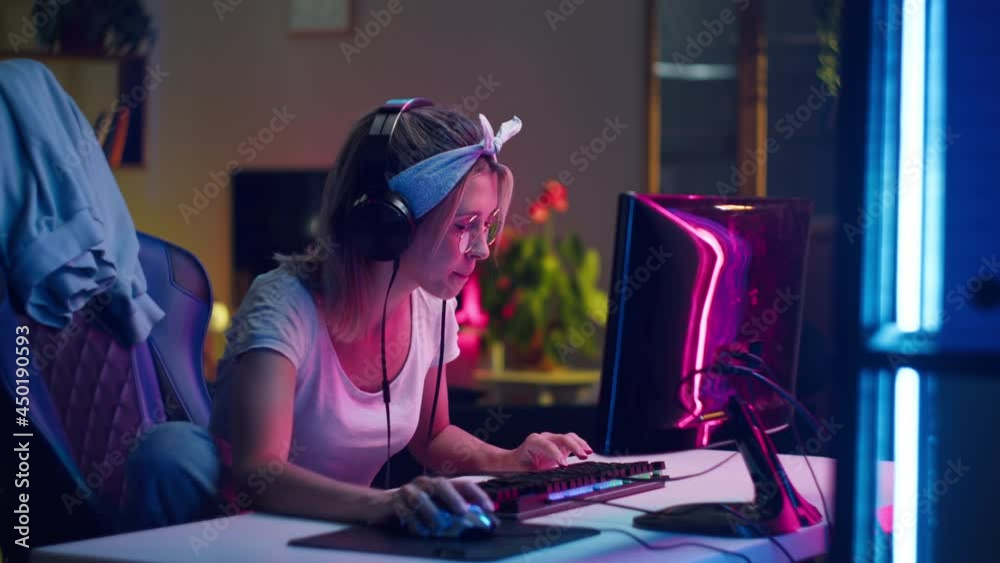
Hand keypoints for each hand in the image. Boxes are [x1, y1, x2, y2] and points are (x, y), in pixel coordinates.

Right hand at [370, 475, 494, 536]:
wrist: (380, 507)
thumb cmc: (416, 510)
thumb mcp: (439, 511)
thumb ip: (458, 515)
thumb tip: (485, 523)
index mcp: (441, 485)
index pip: (464, 484)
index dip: (478, 495)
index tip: (490, 509)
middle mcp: (426, 484)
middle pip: (442, 484)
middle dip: (454, 498)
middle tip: (464, 513)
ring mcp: (409, 490)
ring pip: (421, 496)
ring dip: (432, 512)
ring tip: (440, 527)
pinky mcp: (394, 501)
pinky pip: (404, 510)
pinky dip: (414, 522)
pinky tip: (422, 532)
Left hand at [504, 432, 593, 470]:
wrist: (515, 461)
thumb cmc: (519, 468)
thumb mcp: (527, 474)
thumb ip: (539, 476)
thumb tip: (552, 484)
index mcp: (532, 442)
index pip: (547, 445)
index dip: (556, 454)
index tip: (564, 465)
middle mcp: (544, 438)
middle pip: (562, 438)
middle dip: (573, 447)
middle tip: (582, 456)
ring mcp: (552, 440)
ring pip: (569, 437)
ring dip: (580, 444)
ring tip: (588, 453)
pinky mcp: (560, 445)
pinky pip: (572, 442)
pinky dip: (580, 446)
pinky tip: (588, 452)